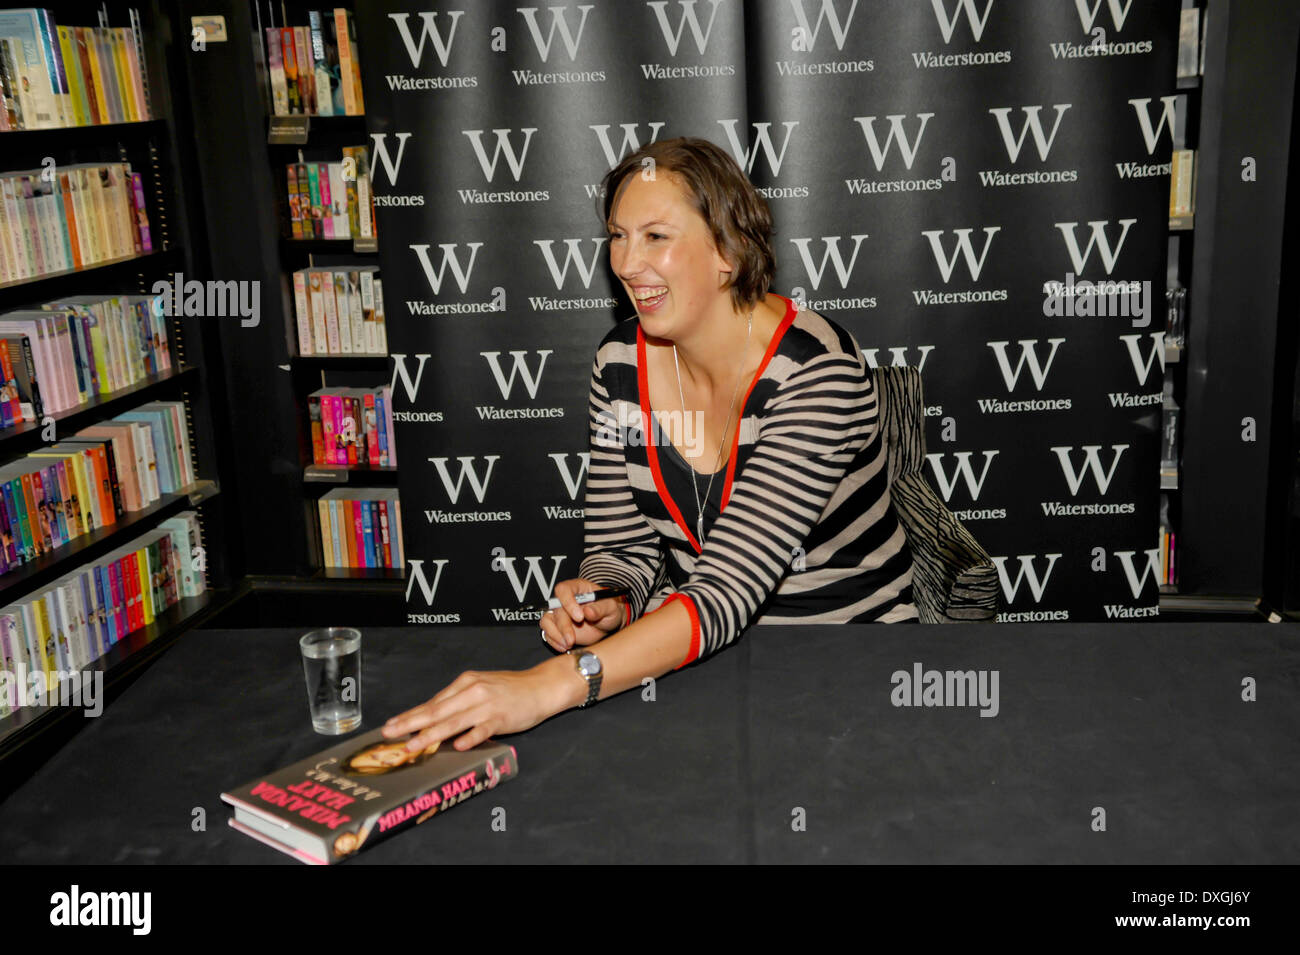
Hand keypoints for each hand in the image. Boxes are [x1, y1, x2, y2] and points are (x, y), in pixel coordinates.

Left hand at [382, 664, 566, 751]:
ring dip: (431, 734)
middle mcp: (473, 691)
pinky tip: (457, 746)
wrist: (541, 686)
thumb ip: (458, 701)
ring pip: (453, 722)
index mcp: (465, 683)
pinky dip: (470, 738)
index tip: (391, 725)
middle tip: (390, 734)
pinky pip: (482, 730)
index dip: (410, 715)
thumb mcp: (480, 687)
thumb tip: (432, 717)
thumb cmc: (509, 689)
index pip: (432, 702)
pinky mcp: (502, 718)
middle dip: (410, 723)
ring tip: (414, 745)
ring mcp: (487, 705)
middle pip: (436, 710)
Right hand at [540, 577, 625, 651]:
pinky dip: (554, 641)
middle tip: (572, 638)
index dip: (568, 602)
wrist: (608, 624)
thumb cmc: (609, 610)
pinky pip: (548, 633)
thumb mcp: (611, 607)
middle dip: (563, 625)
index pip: (564, 590)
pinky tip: (565, 647)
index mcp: (577, 589)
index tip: (579, 617)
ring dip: (555, 634)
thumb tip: (588, 611)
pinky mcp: (558, 627)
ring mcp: (560, 614)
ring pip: (547, 621)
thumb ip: (600, 608)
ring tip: (568, 644)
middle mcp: (565, 600)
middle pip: (555, 609)